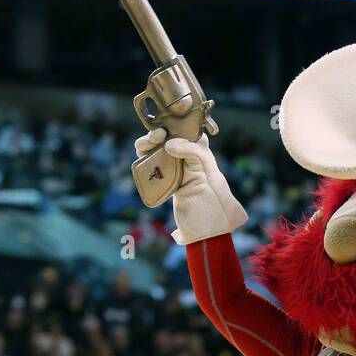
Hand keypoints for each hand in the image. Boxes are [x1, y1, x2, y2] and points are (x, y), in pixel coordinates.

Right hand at [135, 128, 246, 245]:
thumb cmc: (212, 206)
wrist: (205, 233)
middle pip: (170, 138)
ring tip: (146, 145)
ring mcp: (177, 172)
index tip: (170, 124)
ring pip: (158, 150)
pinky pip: (152, 165)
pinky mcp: (166, 182)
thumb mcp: (208, 176)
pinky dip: (145, 156)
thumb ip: (194, 154)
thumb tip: (169, 143)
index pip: (190, 131)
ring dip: (149, 142)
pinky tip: (143, 153)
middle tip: (158, 135)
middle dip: (160, 132)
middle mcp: (190, 161)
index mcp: (203, 156)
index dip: (179, 123)